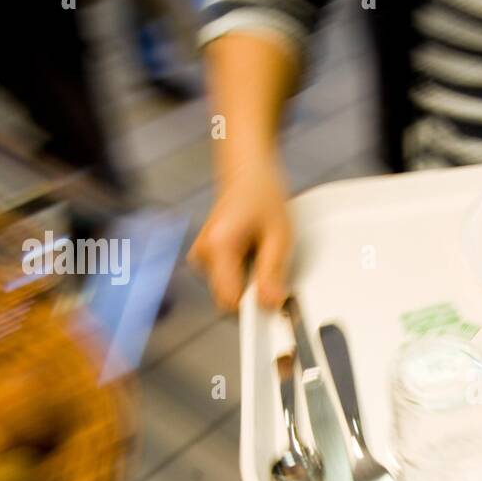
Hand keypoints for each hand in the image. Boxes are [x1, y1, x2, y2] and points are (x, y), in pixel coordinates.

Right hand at [188, 160, 292, 310]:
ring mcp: (201, 255)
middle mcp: (203, 254)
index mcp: (218, 248)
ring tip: (261, 252)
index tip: (270, 304)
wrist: (247, 172)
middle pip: (227, 298)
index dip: (253, 308)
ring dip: (246, 281)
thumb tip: (270, 304)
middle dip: (251, 293)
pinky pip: (226, 278)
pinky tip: (251, 251)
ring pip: (227, 289)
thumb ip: (273, 272)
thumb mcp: (279, 236)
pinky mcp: (206, 256)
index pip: (229, 302)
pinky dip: (241, 272)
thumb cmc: (262, 195)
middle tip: (272, 270)